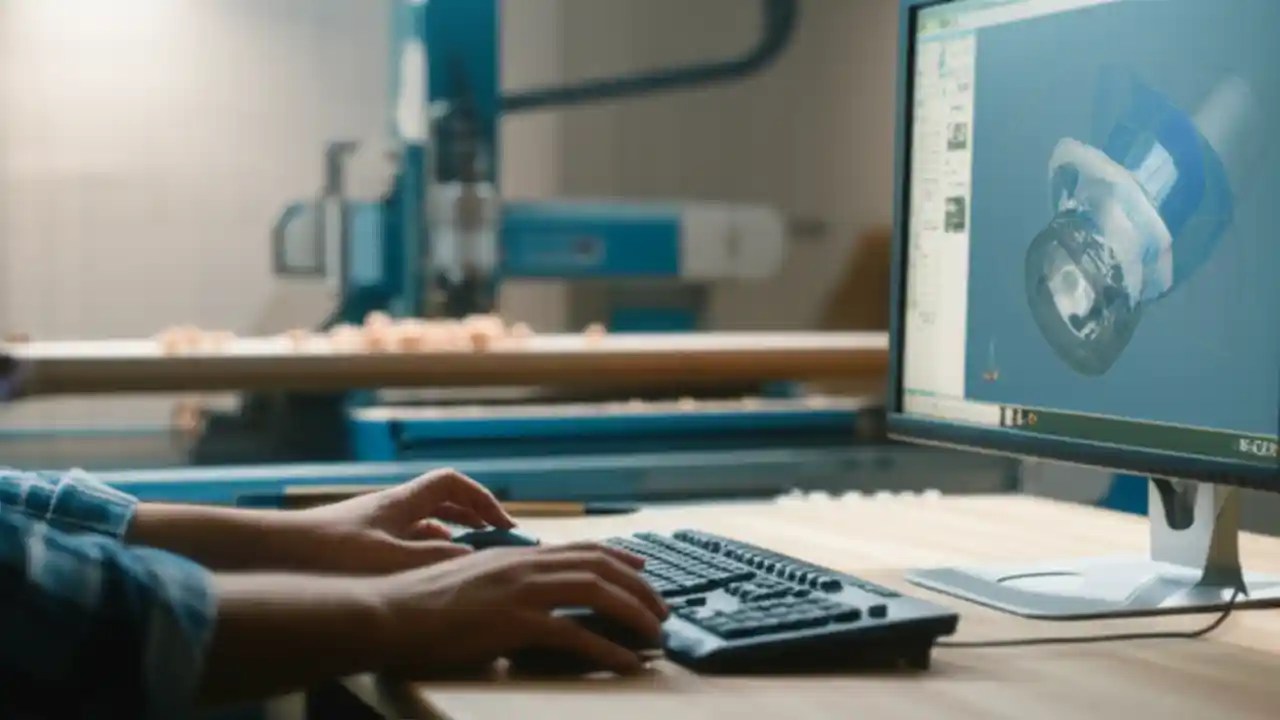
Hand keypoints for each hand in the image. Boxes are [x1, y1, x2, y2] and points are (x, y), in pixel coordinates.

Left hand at [287, 468, 516, 573]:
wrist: (278, 550)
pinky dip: (426, 553)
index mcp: (402, 501)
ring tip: (471, 558)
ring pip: (426, 524)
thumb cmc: (331, 551)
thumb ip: (434, 560)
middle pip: (443, 502)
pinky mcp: (363, 544)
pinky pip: (407, 542)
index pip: (453, 484)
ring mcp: (378, 525)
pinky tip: (430, 574)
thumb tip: (474, 560)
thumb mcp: (389, 559)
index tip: (501, 523)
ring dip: (452, 537)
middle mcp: (393, 507)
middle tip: (496, 539)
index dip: (481, 498)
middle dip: (473, 517)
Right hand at [374, 542, 668, 675]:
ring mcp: (522, 591)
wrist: (390, 612)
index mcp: (517, 555)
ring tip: (656, 635)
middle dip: (639, 588)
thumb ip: (507, 588)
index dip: (619, 558)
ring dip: (634, 614)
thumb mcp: (475, 584)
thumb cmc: (423, 606)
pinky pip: (575, 636)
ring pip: (598, 593)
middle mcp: (525, 564)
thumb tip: (532, 605)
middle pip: (601, 567)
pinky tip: (626, 663)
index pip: (582, 549)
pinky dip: (608, 649)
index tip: (644, 570)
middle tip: (662, 610)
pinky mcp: (515, 621)